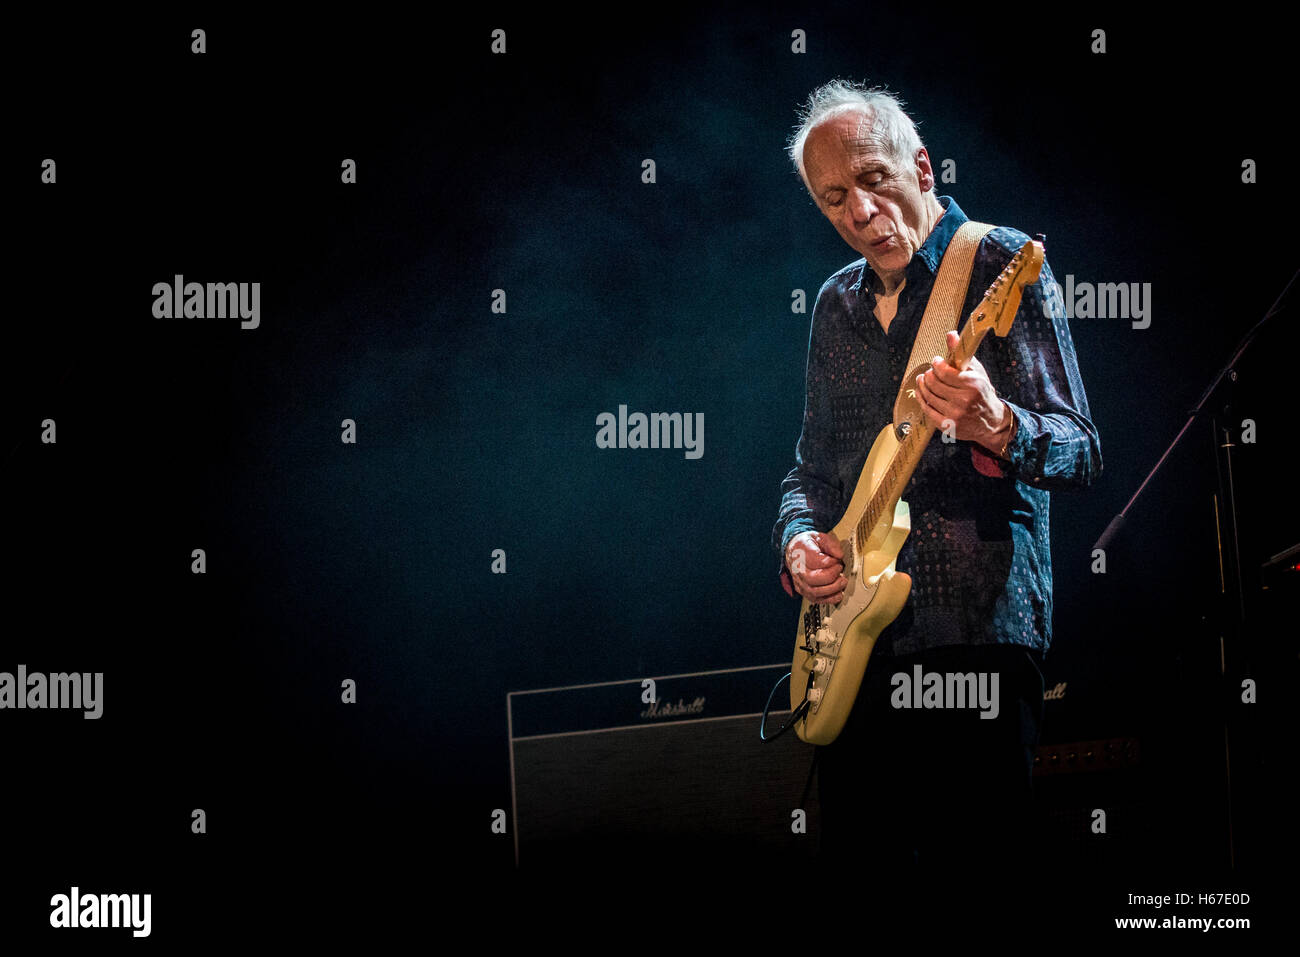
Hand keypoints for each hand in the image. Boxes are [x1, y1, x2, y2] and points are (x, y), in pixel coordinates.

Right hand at [785, 531, 846, 604]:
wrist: (794, 551)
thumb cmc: (808, 544)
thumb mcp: (820, 537)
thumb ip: (831, 544)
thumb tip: (839, 555)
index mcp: (800, 553)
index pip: (815, 561)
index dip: (830, 562)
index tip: (838, 559)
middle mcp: (797, 569)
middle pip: (812, 578)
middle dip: (831, 576)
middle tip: (841, 570)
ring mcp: (799, 581)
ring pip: (814, 591)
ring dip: (832, 589)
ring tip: (842, 581)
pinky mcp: (803, 590)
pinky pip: (815, 599)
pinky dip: (829, 599)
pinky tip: (838, 594)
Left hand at [914, 331, 1010, 451]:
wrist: (990, 422)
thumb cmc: (982, 393)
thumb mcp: (976, 371)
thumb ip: (962, 353)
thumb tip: (950, 334)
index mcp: (972, 384)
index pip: (944, 372)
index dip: (936, 364)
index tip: (936, 361)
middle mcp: (964, 400)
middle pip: (934, 383)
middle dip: (928, 375)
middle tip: (928, 372)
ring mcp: (954, 414)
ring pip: (928, 395)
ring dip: (922, 385)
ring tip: (922, 380)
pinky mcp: (947, 425)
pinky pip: (927, 409)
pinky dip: (921, 399)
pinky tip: (921, 392)